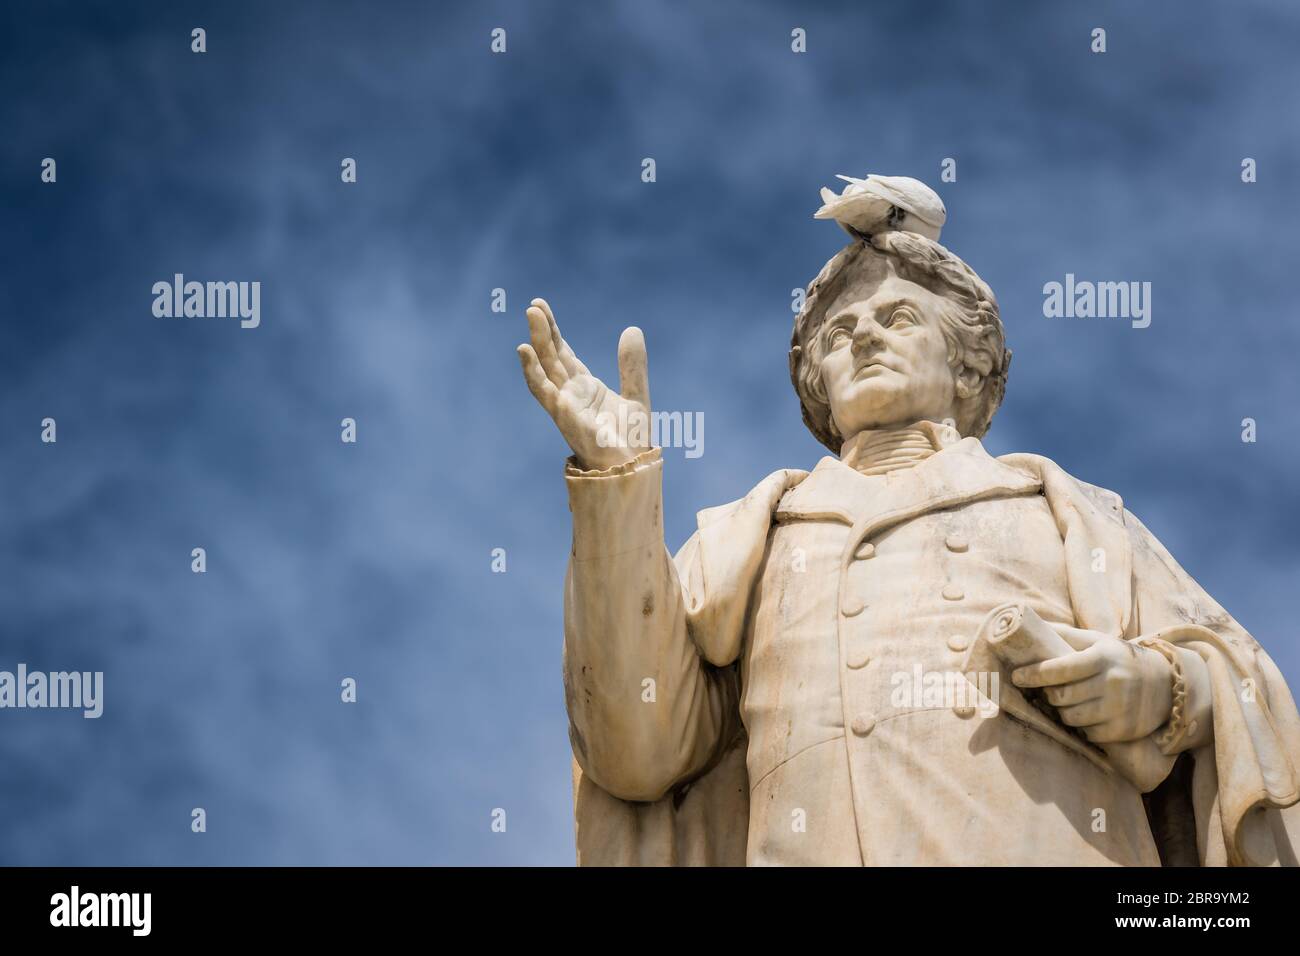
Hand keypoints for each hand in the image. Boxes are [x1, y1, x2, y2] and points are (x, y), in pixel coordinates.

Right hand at [517, 298, 652, 470]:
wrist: (632, 467)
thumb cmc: (631, 440)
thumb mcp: (637, 393)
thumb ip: (633, 365)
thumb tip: (632, 329)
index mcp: (585, 388)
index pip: (563, 353)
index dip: (553, 331)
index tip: (542, 308)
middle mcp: (570, 394)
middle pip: (552, 355)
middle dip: (543, 330)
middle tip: (534, 305)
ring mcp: (564, 403)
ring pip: (545, 367)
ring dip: (537, 342)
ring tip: (532, 315)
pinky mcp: (562, 414)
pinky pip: (542, 390)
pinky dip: (532, 370)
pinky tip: (524, 350)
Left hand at [1010, 626, 1173, 743]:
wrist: (1166, 684)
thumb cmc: (1120, 659)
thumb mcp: (1098, 641)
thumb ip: (1066, 635)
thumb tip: (1030, 624)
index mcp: (1102, 658)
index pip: (1060, 668)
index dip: (1034, 674)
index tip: (1016, 676)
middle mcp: (1112, 683)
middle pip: (1062, 696)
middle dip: (1048, 694)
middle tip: (1046, 690)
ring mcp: (1120, 709)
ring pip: (1071, 717)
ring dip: (1062, 711)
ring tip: (1066, 702)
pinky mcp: (1123, 731)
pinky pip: (1088, 734)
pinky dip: (1081, 726)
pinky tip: (1086, 715)